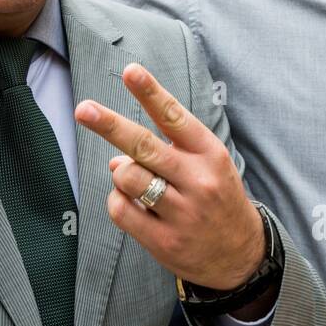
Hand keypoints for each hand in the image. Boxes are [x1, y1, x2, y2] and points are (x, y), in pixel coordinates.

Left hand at [74, 63, 264, 290]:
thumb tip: (116, 159)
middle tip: (83, 109)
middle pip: (144, 146)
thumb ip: (167, 151)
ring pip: (128, 177)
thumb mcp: (206, 164)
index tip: (130, 71)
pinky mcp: (164, 240)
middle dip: (109, 125)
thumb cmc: (216, 198)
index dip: (150, 92)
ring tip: (133, 179)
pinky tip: (132, 204)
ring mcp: (181, 212)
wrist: (241, 255)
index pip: (174, 117)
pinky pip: (121, 209)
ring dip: (121, 173)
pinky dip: (117, 200)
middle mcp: (197, 180)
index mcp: (209, 153)